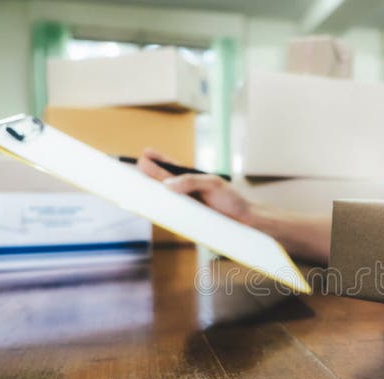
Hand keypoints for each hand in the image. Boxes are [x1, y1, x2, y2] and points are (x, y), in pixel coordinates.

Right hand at [136, 148, 252, 223]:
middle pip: (163, 182)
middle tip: (136, 166)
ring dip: (152, 194)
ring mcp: (187, 206)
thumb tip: (167, 185)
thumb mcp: (213, 184)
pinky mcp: (188, 221)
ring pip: (165, 199)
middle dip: (149, 174)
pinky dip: (161, 212)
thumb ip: (191, 181)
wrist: (246, 221)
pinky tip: (152, 210)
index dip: (158, 160)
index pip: (171, 167)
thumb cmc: (232, 199)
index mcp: (192, 179)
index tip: (145, 152)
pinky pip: (171, 215)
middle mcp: (187, 191)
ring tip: (139, 188)